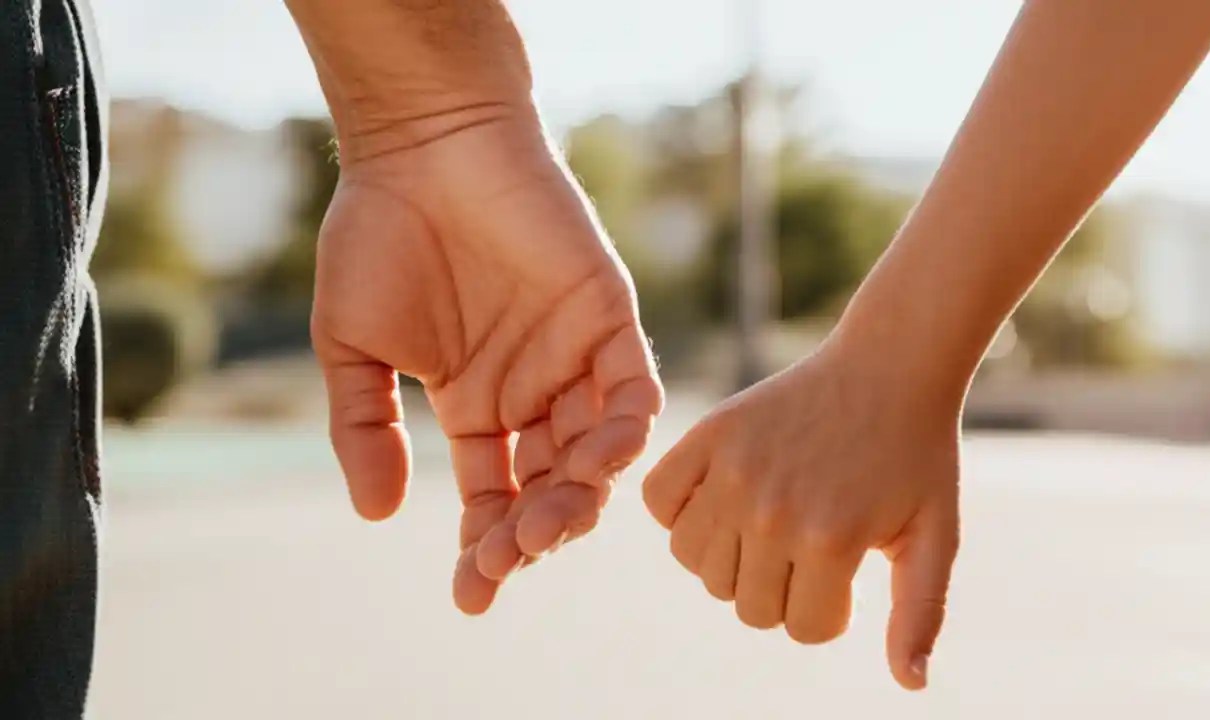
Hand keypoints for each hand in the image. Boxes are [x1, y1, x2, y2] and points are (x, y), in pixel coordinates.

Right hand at [311, 113, 662, 613]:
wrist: (421, 146)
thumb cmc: (379, 237)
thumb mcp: (352, 348)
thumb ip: (364, 429)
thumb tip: (377, 516)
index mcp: (478, 408)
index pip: (494, 498)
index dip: (487, 550)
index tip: (472, 596)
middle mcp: (532, 394)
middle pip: (551, 488)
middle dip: (534, 533)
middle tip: (510, 556)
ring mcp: (573, 358)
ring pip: (596, 451)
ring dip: (580, 495)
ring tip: (547, 522)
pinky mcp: (607, 316)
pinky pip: (632, 387)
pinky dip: (625, 429)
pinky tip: (600, 460)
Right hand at [642, 337, 958, 689]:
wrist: (889, 365)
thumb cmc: (917, 456)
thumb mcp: (934, 537)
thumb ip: (922, 614)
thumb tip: (911, 684)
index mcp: (829, 541)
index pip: (798, 629)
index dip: (829, 610)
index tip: (850, 568)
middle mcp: (771, 510)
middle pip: (745, 605)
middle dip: (783, 589)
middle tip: (813, 546)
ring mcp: (733, 472)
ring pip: (697, 565)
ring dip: (731, 559)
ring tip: (771, 525)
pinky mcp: (709, 436)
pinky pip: (661, 503)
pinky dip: (681, 513)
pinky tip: (722, 502)